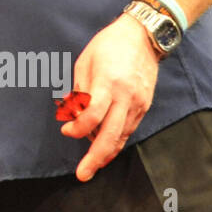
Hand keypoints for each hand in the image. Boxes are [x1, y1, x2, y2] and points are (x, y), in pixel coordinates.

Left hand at [61, 13, 159, 181]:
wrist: (142, 36)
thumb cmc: (108, 46)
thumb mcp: (85, 63)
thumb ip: (79, 92)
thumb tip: (73, 115)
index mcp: (108, 83)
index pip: (92, 116)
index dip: (76, 128)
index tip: (66, 130)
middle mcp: (126, 97)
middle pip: (111, 136)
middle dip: (96, 159)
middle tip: (83, 174)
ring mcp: (139, 103)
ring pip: (122, 137)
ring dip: (106, 152)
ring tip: (91, 163)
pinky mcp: (145, 106)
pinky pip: (129, 129)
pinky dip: (117, 141)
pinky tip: (106, 148)